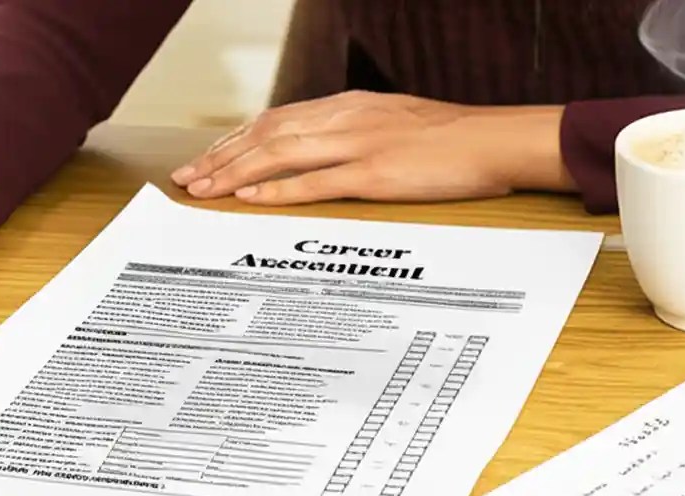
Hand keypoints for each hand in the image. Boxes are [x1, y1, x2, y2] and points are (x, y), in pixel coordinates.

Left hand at [170, 91, 574, 204]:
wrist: (496, 141)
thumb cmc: (452, 141)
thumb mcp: (395, 125)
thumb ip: (355, 134)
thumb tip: (322, 154)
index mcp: (349, 107)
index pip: (277, 120)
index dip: (236, 139)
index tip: (208, 157)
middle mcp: (346, 119)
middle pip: (266, 134)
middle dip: (221, 156)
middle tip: (187, 178)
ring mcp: (359, 144)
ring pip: (280, 154)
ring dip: (235, 173)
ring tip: (204, 190)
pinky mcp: (375, 173)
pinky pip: (315, 182)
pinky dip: (277, 191)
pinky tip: (250, 200)